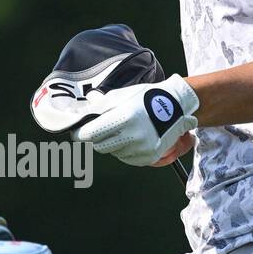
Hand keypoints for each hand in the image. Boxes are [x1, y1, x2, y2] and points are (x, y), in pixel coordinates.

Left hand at [73, 74, 198, 166]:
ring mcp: (141, 149)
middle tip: (100, 130)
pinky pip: (127, 158)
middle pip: (99, 146)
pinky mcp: (148, 157)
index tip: (77, 132)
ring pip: (113, 152)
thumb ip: (99, 106)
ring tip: (124, 130)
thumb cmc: (146, 98)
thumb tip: (79, 114)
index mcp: (124, 118)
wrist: (175, 107)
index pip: (91, 134)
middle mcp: (133, 136)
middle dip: (96, 139)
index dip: (80, 134)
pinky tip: (134, 137)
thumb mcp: (121, 96)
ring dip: (113, 144)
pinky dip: (125, 150)